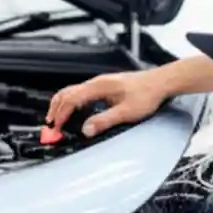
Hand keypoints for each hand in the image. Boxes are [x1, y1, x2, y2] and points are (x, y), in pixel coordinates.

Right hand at [45, 70, 168, 137]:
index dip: (61, 114)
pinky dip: (74, 104)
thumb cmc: (147, 94)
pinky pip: (83, 94)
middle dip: (56, 109)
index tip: (56, 128)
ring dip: (64, 106)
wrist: (162, 82)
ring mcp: (101, 84)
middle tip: (51, 125)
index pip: (71, 99)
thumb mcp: (127, 112)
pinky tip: (77, 114)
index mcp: (99, 86)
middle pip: (67, 93)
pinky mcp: (106, 87)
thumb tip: (86, 130)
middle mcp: (97, 83)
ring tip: (58, 120)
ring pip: (74, 92)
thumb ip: (104, 121)